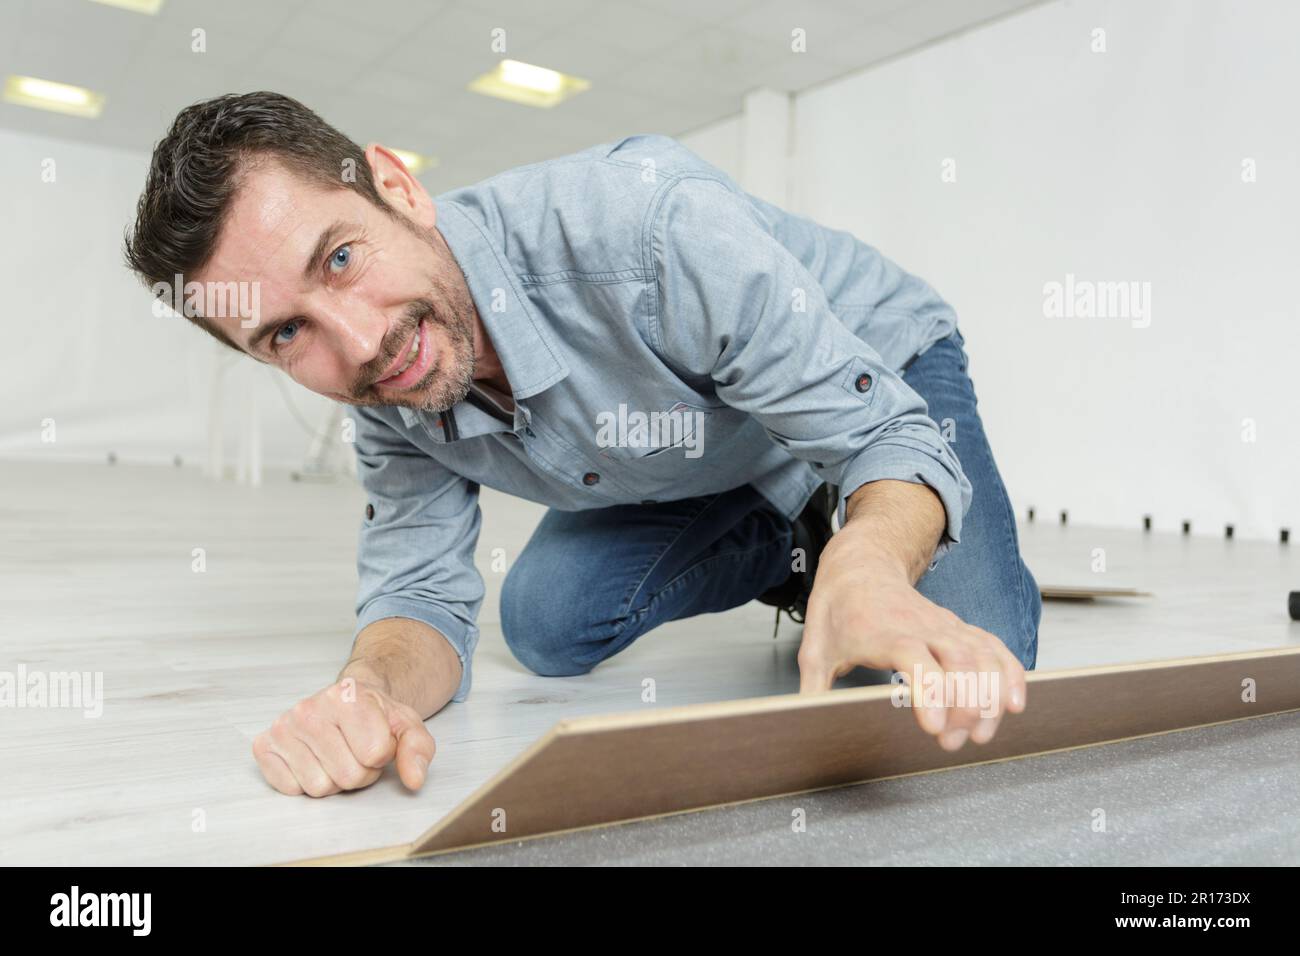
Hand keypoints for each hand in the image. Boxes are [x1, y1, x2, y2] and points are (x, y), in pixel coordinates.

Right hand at [252, 677, 435, 795]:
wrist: (348, 698)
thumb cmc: (375, 713)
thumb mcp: (406, 724)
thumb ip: (417, 749)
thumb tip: (414, 779)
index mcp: (347, 695)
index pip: (374, 753)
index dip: (383, 755)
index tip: (378, 740)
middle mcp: (309, 708)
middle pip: (348, 776)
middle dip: (361, 772)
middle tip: (357, 751)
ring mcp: (283, 726)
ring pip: (320, 787)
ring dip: (334, 779)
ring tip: (338, 754)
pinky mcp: (264, 744)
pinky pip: (291, 789)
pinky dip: (306, 782)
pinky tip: (314, 759)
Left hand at [797, 549, 1026, 751]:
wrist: (861, 566)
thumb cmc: (839, 610)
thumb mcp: (815, 648)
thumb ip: (811, 691)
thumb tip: (802, 725)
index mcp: (883, 631)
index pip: (914, 659)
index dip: (930, 691)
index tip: (936, 727)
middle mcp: (921, 626)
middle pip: (958, 661)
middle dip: (965, 705)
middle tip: (954, 741)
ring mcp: (945, 626)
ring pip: (982, 655)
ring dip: (990, 696)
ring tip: (982, 733)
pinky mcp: (960, 629)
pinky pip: (994, 648)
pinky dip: (1011, 674)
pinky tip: (1014, 703)